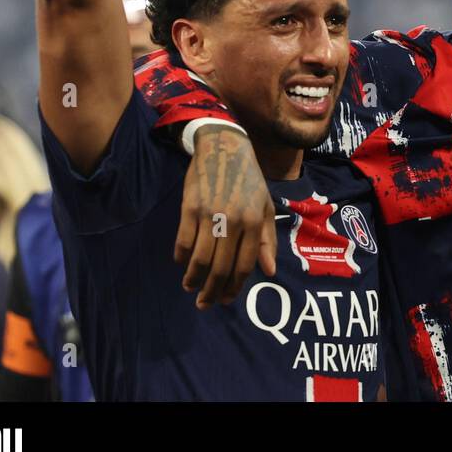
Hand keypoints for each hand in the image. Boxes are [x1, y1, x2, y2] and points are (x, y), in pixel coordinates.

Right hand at [175, 126, 276, 308]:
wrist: (224, 147)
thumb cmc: (249, 179)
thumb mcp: (264, 206)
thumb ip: (266, 241)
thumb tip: (269, 272)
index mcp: (253, 222)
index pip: (244, 265)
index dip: (235, 286)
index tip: (227, 299)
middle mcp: (233, 220)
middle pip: (221, 267)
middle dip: (212, 291)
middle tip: (205, 304)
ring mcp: (209, 214)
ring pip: (200, 259)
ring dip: (193, 279)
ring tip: (190, 288)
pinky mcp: (189, 208)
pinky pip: (183, 241)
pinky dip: (181, 257)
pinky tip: (182, 263)